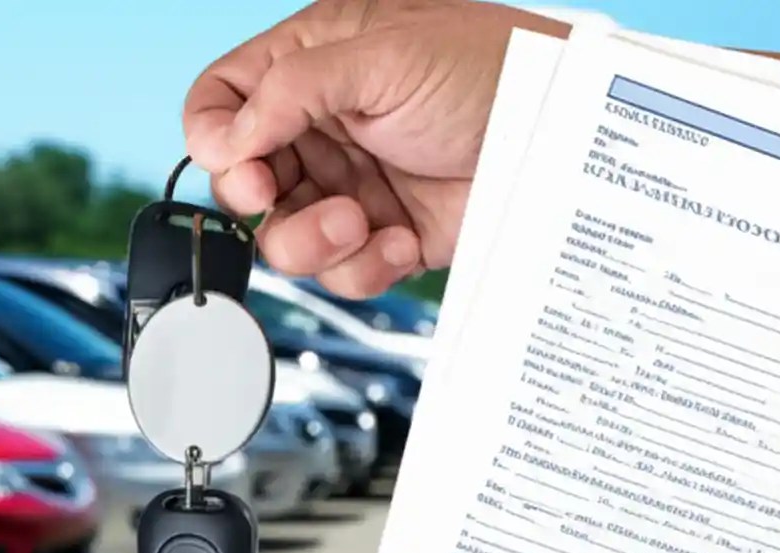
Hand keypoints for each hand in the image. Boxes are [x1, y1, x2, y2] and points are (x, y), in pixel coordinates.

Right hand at [182, 0, 568, 296]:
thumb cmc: (496, 69)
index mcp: (311, 66)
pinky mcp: (384, 236)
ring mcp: (350, 185)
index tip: (237, 163)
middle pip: (242, 180)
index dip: (213, 136)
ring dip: (312, 241)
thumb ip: (293, 89)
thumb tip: (228, 139)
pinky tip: (401, 240)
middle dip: (261, 200)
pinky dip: (364, 266)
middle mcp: (322, 127)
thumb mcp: (386, 55)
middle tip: (276, 197)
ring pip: (284, 237)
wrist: (565, 136)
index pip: (221, 100)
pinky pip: (340, 271)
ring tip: (359, 222)